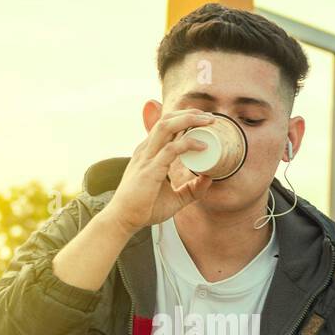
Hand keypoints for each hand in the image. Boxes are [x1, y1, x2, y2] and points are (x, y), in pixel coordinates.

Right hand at [107, 108, 215, 233]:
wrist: (123, 220)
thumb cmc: (144, 208)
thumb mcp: (175, 198)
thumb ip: (191, 189)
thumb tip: (210, 179)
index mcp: (149, 153)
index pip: (166, 126)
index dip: (185, 118)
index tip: (204, 120)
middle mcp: (146, 150)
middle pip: (167, 120)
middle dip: (189, 113)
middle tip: (211, 117)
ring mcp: (146, 158)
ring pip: (167, 126)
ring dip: (189, 120)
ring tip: (208, 121)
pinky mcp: (150, 169)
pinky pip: (171, 149)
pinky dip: (188, 144)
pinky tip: (203, 146)